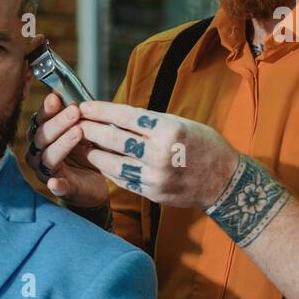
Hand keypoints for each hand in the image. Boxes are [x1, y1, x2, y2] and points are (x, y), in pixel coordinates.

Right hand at [27, 91, 110, 208]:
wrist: (95, 183)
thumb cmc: (85, 153)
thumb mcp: (80, 131)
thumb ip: (73, 117)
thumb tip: (70, 96)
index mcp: (41, 137)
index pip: (39, 121)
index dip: (46, 110)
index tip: (56, 97)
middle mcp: (38, 154)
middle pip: (41, 137)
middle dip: (58, 123)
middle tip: (74, 111)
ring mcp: (46, 172)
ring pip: (48, 158)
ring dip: (61, 145)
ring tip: (78, 132)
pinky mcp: (61, 189)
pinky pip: (56, 187)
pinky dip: (56, 185)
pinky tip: (55, 182)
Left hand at [44, 99, 239, 210]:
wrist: (224, 182)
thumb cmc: (204, 146)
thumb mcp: (181, 124)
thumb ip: (150, 123)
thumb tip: (116, 117)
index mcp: (168, 129)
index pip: (125, 116)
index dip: (101, 111)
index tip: (84, 106)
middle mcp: (160, 153)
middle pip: (114, 139)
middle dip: (90, 130)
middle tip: (74, 124)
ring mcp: (154, 175)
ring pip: (112, 162)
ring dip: (93, 153)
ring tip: (81, 145)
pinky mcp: (151, 192)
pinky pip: (122, 179)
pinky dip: (108, 169)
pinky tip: (99, 162)